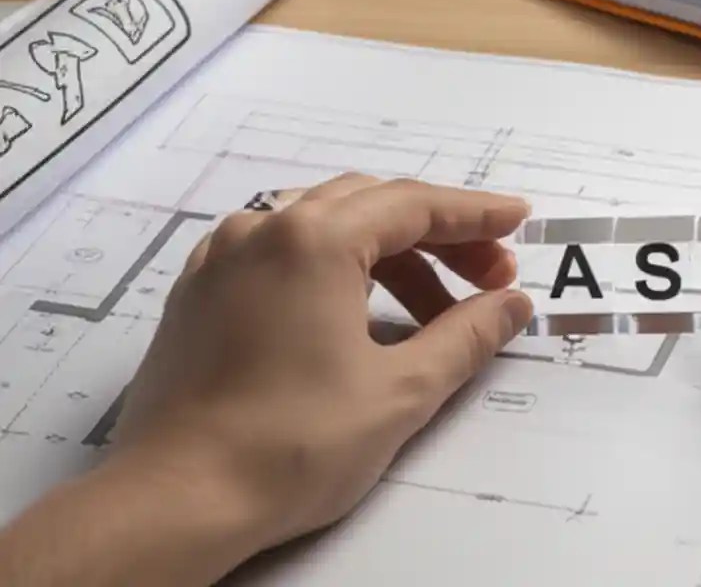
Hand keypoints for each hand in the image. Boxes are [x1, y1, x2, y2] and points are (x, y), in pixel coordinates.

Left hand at [111, 175, 531, 560]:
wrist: (177, 500)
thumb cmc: (292, 444)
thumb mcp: (401, 392)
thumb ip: (465, 336)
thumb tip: (512, 305)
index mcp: (312, 240)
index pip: (413, 204)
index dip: (475, 214)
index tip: (519, 220)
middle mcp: (262, 230)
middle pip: (370, 207)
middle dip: (438, 238)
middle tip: (490, 281)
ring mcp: (221, 258)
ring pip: (324, 228)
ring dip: (388, 258)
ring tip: (433, 316)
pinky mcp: (199, 293)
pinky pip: (282, 254)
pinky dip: (334, 270)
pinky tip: (358, 316)